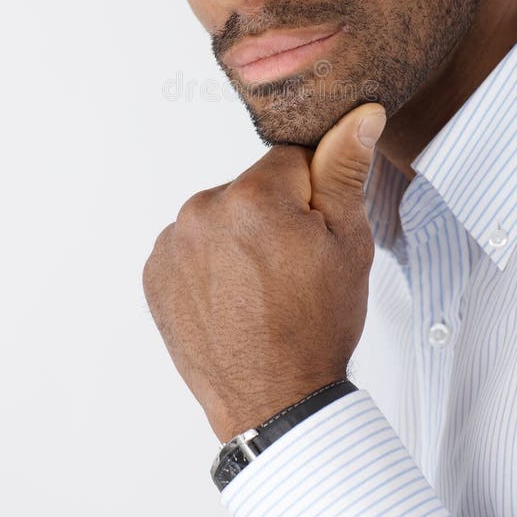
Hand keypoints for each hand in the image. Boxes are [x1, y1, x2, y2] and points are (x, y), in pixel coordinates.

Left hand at [142, 103, 385, 441]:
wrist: (275, 401)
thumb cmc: (317, 325)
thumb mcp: (349, 241)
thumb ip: (345, 168)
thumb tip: (361, 115)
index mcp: (252, 196)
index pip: (289, 160)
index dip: (311, 195)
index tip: (312, 235)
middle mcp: (200, 210)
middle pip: (250, 188)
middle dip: (271, 214)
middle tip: (289, 268)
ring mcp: (171, 245)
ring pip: (220, 215)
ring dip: (238, 237)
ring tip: (260, 288)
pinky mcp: (154, 273)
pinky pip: (190, 246)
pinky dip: (209, 263)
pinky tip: (231, 296)